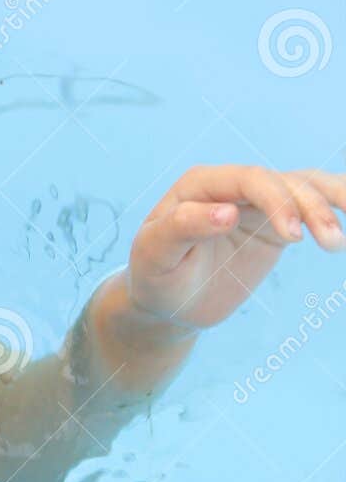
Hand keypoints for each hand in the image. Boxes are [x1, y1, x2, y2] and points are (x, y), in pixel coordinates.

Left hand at [125, 165, 345, 330]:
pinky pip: (313, 207)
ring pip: (305, 188)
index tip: (294, 238)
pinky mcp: (277, 224)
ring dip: (331, 206)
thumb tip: (227, 210)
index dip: (276, 201)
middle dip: (311, 208)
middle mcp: (231, 186)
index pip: (248, 179)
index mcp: (199, 185)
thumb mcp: (154, 255)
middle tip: (331, 243)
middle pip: (283, 182)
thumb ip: (182, 228)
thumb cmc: (154, 275)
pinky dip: (338, 205)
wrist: (168, 302)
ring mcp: (257, 203)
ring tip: (340, 240)